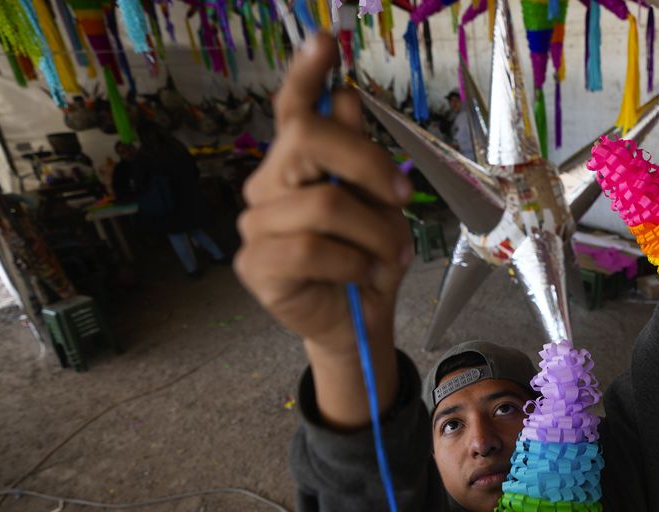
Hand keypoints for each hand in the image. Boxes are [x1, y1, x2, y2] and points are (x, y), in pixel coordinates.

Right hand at [234, 33, 412, 425]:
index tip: (325, 40)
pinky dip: (354, 264)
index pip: (295, 110)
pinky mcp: (255, 265)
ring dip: (374, 234)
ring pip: (325, 205)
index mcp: (297, 163)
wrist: (359, 323)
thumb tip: (344, 99)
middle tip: (403, 200)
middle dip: (369, 165)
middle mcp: (268, 185)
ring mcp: (256, 225)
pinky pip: (315, 250)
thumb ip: (360, 159)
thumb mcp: (380, 207)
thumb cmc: (368, 259)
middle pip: (309, 141)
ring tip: (388, 258)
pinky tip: (361, 277)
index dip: (307, 74)